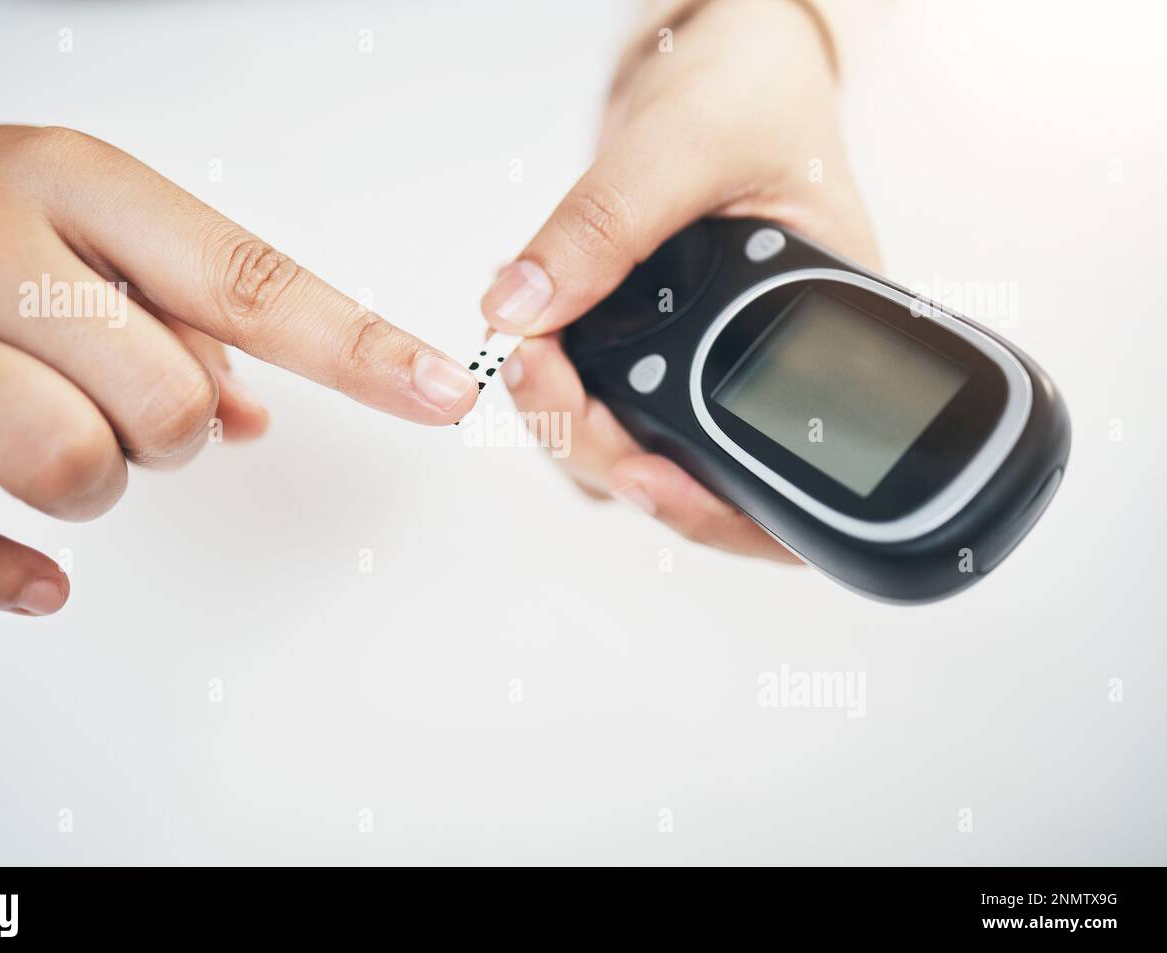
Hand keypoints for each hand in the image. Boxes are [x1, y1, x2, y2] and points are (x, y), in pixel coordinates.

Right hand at [0, 123, 477, 613]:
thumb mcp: (86, 220)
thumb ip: (184, 315)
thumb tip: (253, 413)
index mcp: (73, 184)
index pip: (251, 281)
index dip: (359, 349)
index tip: (444, 392)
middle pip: (165, 398)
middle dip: (177, 435)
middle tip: (134, 407)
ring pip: (68, 465)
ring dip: (99, 486)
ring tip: (67, 444)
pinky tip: (39, 578)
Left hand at [480, 0, 879, 562]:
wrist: (727, 60)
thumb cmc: (752, 90)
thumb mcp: (684, 144)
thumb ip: (606, 224)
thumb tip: (520, 304)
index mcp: (819, 333)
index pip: (780, 472)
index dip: (708, 504)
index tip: (636, 472)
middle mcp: (760, 365)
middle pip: (687, 477)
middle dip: (605, 455)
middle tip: (539, 380)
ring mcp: (703, 362)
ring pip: (634, 451)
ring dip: (570, 428)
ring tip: (526, 355)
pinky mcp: (652, 346)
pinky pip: (602, 401)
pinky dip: (558, 387)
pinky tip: (535, 334)